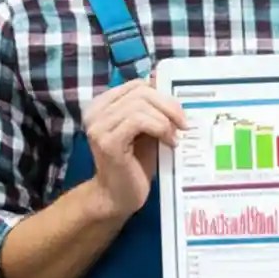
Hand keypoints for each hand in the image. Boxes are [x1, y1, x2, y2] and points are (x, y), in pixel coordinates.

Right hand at [81, 78, 186, 219]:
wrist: (117, 197)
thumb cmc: (133, 165)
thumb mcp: (145, 130)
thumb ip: (151, 109)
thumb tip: (163, 81)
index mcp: (101, 105)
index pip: (136, 85)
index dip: (161, 94)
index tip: (177, 113)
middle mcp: (95, 112)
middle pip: (140, 92)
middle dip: (168, 106)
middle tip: (183, 124)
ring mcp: (99, 126)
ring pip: (140, 105)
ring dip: (165, 120)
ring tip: (175, 136)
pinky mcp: (108, 141)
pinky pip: (138, 120)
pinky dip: (160, 128)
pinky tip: (169, 142)